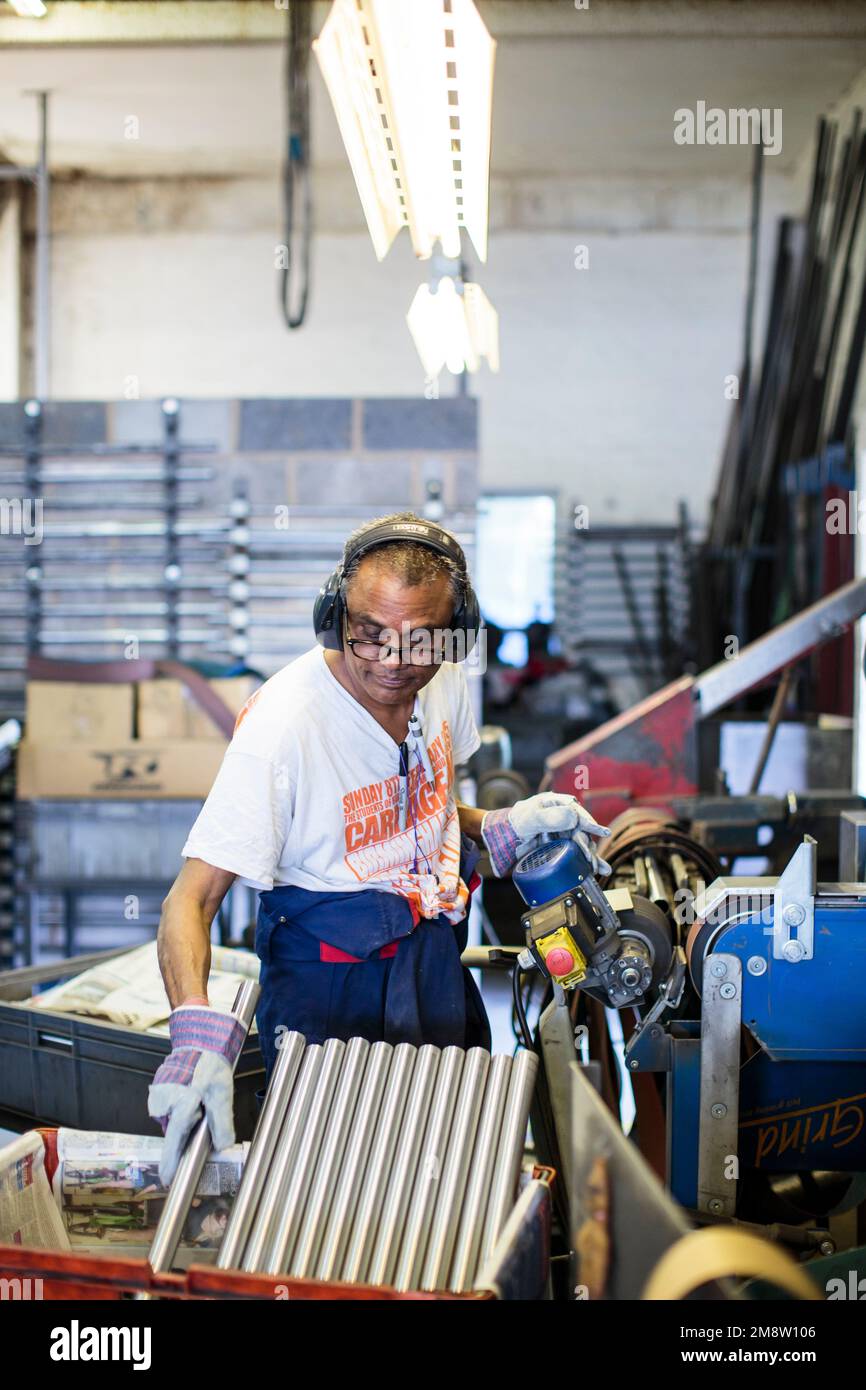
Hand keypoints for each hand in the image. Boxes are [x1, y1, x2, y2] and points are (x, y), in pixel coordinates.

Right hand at [147, 1005, 245, 1185]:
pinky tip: (192, 1092)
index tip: (167, 1180)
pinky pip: (170, 1105)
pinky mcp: (159, 1088)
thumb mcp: (222, 1094)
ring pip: (173, 1118)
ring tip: (199, 1098)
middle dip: (188, 1130)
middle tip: (202, 1114)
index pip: (173, 1144)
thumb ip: (222, 1123)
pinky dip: (180, 1104)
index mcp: (179, 1108)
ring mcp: (158, 1095)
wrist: (198, 1037)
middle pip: (175, 1131)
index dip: (171, 1164)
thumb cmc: (210, 1064)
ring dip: (185, 1116)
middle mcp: (163, 1104)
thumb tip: (222, 1146)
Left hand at [481, 793, 609, 878]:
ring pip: (583, 844)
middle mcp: (565, 818)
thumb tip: (573, 818)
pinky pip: (577, 853)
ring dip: (592, 857)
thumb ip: (549, 817)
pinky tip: (599, 870)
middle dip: (589, 847)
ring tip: (600, 870)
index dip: (591, 824)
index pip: (578, 815)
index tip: (603, 832)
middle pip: (582, 832)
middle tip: (590, 861)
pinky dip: (587, 861)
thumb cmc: (517, 821)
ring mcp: (564, 833)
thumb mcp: (531, 817)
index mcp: (558, 805)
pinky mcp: (562, 846)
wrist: (504, 836)